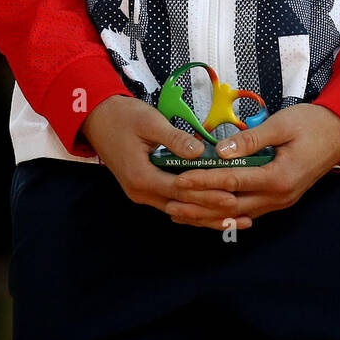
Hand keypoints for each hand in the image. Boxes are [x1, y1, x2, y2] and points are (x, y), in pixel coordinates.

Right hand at [79, 95, 255, 231]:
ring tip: (235, 222)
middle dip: (212, 212)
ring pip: (179, 211)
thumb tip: (200, 152)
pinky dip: (194, 210)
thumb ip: (174, 139)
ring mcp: (142, 193)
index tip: (232, 195)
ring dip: (206, 217)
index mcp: (141, 177)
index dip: (207, 194)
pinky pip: (173, 204)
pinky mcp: (146, 190)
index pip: (180, 190)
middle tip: (242, 213)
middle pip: (182, 207)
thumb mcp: (149, 122)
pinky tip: (213, 214)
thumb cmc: (123, 117)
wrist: (97, 119)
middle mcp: (141, 192)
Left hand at [168, 104, 339, 226]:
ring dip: (208, 214)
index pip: (232, 182)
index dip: (203, 181)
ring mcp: (280, 202)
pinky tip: (207, 212)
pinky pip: (247, 211)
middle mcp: (278, 196)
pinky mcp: (279, 199)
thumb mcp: (282, 124)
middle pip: (231, 207)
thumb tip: (221, 150)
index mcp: (279, 177)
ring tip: (180, 212)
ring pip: (237, 214)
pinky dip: (224, 213)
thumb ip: (251, 139)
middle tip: (170, 202)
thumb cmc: (312, 123)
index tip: (179, 180)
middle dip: (199, 206)